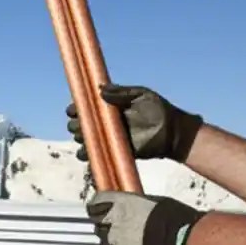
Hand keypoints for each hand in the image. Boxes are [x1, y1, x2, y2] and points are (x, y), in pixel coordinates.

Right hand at [67, 84, 203, 162]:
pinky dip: (86, 154)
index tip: (74, 109)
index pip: (84, 107)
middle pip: (79, 124)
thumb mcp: (141, 95)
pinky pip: (93, 155)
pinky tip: (88, 151)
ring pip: (83, 139)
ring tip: (88, 135)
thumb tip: (99, 89)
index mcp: (108, 107)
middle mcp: (104, 123)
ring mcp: (107, 138)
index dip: (76, 108)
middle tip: (83, 123)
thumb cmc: (158, 110)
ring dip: (81, 138)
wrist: (171, 132)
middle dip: (75, 124)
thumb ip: (121, 92)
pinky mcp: (112, 152)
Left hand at [86, 191, 204, 244]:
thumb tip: (130, 205)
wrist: (183, 241)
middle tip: (122, 226)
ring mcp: (112, 240)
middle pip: (98, 222)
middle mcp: (111, 220)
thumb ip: (134, 203)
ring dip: (112, 239)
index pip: (96, 202)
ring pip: (103, 239)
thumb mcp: (153, 201)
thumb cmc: (175, 218)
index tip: (102, 208)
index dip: (99, 206)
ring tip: (131, 240)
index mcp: (119, 202)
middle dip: (107, 223)